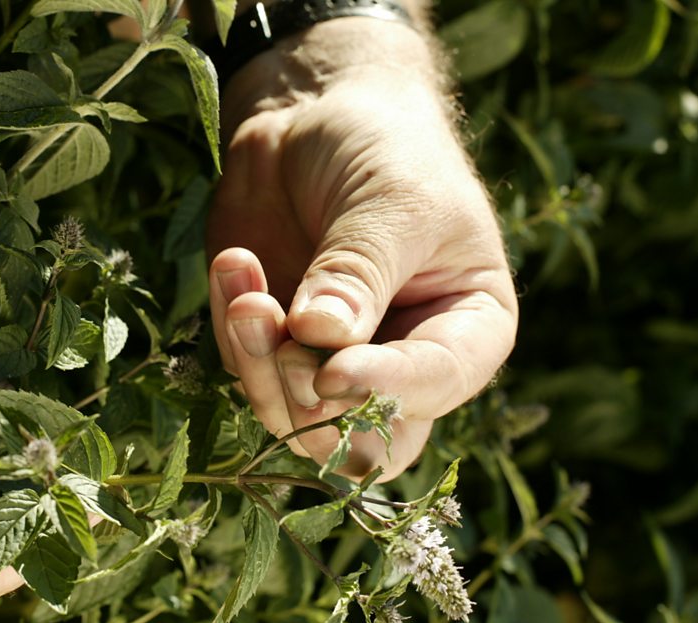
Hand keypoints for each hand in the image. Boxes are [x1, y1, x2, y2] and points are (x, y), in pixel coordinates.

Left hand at [208, 19, 518, 479]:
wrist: (318, 111)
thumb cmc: (385, 148)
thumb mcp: (392, 201)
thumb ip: (359, 273)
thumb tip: (320, 339)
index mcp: (466, 330)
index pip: (435, 387)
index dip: (383, 391)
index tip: (332, 369)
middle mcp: (402, 361)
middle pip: (361, 436)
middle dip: (308, 400)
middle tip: (276, 336)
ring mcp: (331, 358)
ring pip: (291, 413)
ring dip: (258, 364)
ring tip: (243, 291)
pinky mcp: (271, 342)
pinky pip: (245, 365)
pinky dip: (230, 326)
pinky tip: (232, 266)